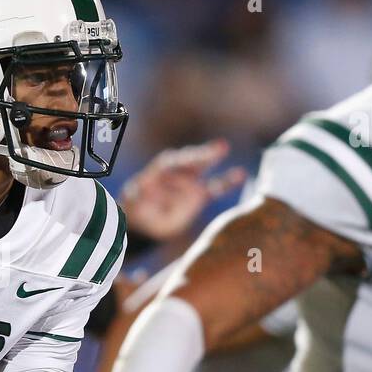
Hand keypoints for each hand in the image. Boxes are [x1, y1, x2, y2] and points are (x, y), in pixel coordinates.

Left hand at [121, 139, 246, 242]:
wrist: (143, 224)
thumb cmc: (136, 208)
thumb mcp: (132, 202)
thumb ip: (136, 196)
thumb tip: (137, 190)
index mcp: (157, 173)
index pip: (169, 163)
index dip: (179, 162)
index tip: (188, 161)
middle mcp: (174, 174)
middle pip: (189, 160)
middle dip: (200, 154)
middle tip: (218, 147)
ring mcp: (188, 183)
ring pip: (202, 169)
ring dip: (211, 158)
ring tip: (223, 148)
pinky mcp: (199, 196)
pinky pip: (215, 188)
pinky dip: (227, 182)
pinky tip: (239, 175)